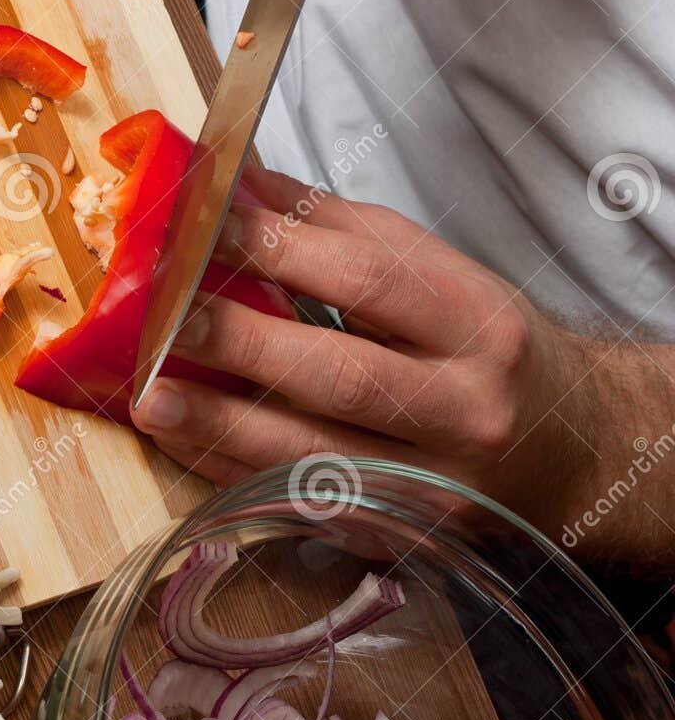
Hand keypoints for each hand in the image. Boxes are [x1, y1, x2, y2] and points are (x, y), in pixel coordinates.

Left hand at [130, 166, 674, 567]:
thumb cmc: (484, 353)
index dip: (278, 247)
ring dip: (220, 422)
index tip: (205, 223)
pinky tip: (182, 438)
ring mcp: (431, 484)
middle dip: (244, 341)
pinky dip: (231, 467)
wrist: (568, 454)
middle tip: (168, 314)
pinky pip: (299, 499)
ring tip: (151, 395)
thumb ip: (337, 233)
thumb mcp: (440, 279)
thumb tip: (237, 185)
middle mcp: (465, 410)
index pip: (370, 278)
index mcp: (479, 325)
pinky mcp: (396, 534)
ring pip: (314, 453)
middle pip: (342, 374)